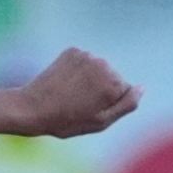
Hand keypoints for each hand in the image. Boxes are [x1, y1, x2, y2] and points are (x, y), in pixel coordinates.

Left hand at [14, 49, 141, 138]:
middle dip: (100, 89)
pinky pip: (83, 62)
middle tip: (78, 104)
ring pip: (97, 69)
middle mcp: (104, 64)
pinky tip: (63, 83)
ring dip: (87, 80)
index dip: (109, 103)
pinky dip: (76, 71)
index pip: (125, 91)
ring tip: (69, 94)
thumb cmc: (66, 121)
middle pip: (112, 77)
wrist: (31, 108)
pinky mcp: (72, 51)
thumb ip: (127, 104)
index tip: (91, 110)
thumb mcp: (101, 122)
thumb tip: (141, 87)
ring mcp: (87, 55)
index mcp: (114, 83)